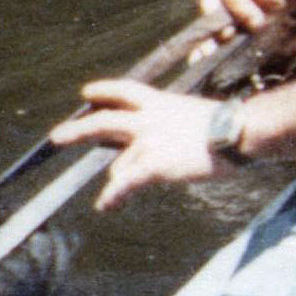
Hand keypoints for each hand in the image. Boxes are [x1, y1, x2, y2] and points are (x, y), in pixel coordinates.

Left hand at [49, 80, 228, 211]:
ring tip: (111, 197)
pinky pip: (125, 183)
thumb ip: (174, 124)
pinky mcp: (154, 164)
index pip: (125, 91)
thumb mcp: (195, 114)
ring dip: (118, 180)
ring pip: (119, 163)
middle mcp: (149, 119)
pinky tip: (106, 205)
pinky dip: (113, 195)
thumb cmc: (228, 125)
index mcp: (161, 103)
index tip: (86, 93)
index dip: (104, 90)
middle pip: (104, 121)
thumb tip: (162, 145)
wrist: (238, 131)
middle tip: (58, 137)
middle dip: (78, 130)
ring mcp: (149, 141)